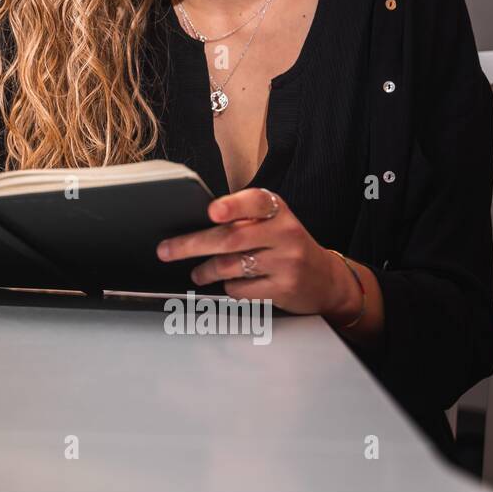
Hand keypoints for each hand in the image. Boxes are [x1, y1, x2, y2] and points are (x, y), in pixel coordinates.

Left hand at [155, 187, 360, 317]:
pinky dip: (228, 288)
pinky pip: (241, 290)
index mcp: (278, 210)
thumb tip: (193, 225)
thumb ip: (243, 219)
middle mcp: (285, 233)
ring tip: (197, 273)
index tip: (212, 211)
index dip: (233, 206)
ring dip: (204, 271)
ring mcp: (286, 262)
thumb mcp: (274, 223)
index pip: (255, 201)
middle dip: (191, 245)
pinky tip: (229, 285)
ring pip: (229, 266)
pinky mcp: (284, 289)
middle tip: (166, 250)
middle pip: (230, 238)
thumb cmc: (286, 246)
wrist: (326, 280)